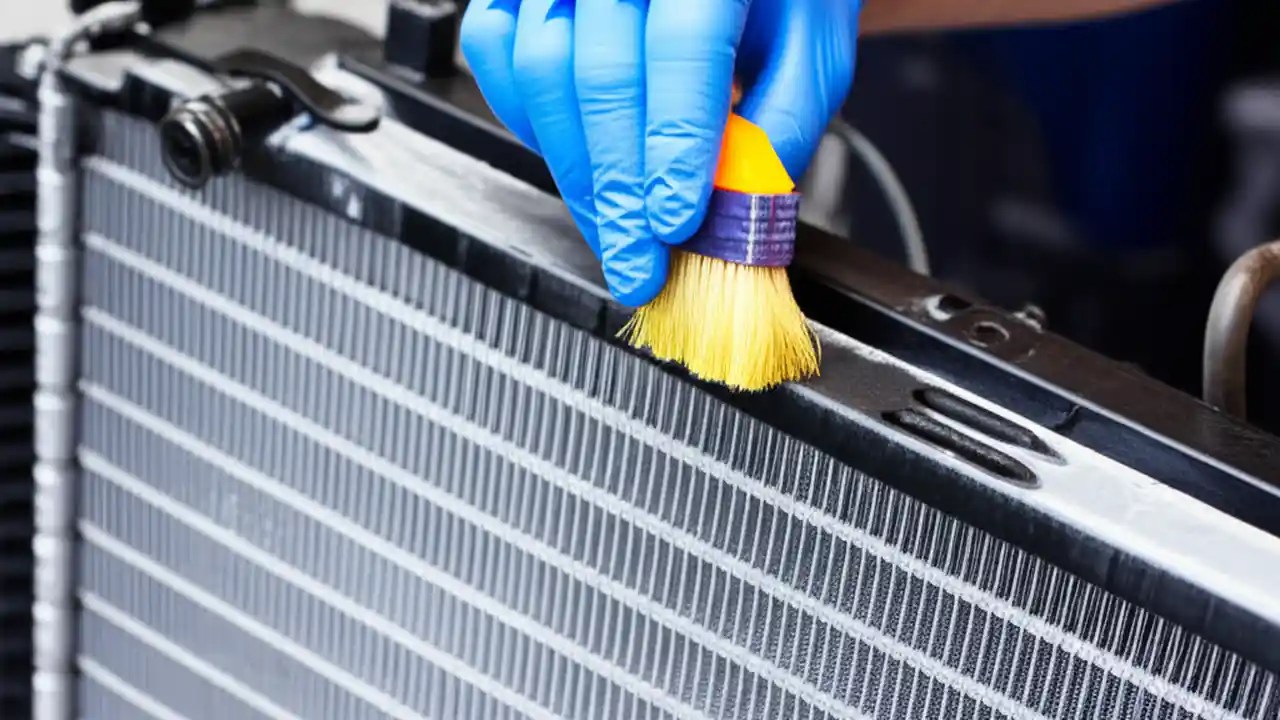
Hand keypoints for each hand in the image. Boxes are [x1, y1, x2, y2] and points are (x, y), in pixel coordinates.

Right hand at [461, 0, 861, 305]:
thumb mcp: (811, 46)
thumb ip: (782, 124)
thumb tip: (736, 212)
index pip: (682, 47)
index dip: (674, 147)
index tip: (675, 225)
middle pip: (600, 75)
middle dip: (618, 190)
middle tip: (638, 262)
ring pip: (540, 72)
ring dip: (575, 172)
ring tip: (614, 228)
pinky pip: (494, 53)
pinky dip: (528, 122)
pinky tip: (573, 160)